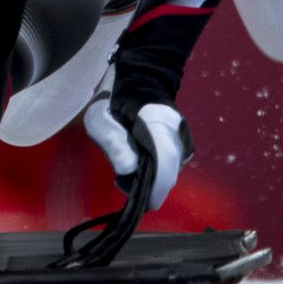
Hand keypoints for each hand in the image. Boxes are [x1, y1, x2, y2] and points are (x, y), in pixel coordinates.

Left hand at [84, 70, 193, 210]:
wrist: (133, 85)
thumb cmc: (112, 101)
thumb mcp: (99, 117)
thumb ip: (112, 142)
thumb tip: (129, 170)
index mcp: (160, 124)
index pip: (165, 163)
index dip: (154, 187)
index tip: (138, 199)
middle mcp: (178, 135)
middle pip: (169, 174)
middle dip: (149, 187)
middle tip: (124, 183)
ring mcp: (182, 140)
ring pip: (171, 173)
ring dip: (152, 181)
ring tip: (129, 172)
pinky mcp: (181, 145)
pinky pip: (170, 167)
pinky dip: (156, 173)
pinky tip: (140, 166)